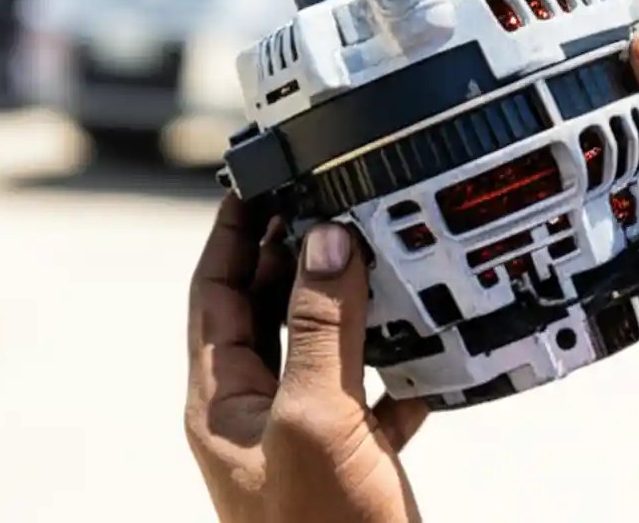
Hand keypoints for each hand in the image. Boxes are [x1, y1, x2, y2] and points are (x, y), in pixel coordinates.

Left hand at [185, 196, 428, 522]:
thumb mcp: (314, 419)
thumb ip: (318, 328)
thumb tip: (323, 243)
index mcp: (222, 400)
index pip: (213, 293)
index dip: (232, 233)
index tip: (256, 182)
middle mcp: (256, 411)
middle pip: (264, 309)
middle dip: (293, 254)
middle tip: (327, 201)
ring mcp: (304, 433)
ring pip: (319, 344)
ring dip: (345, 299)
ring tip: (376, 250)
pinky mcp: (351, 455)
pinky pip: (369, 388)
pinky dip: (394, 358)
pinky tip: (425, 341)